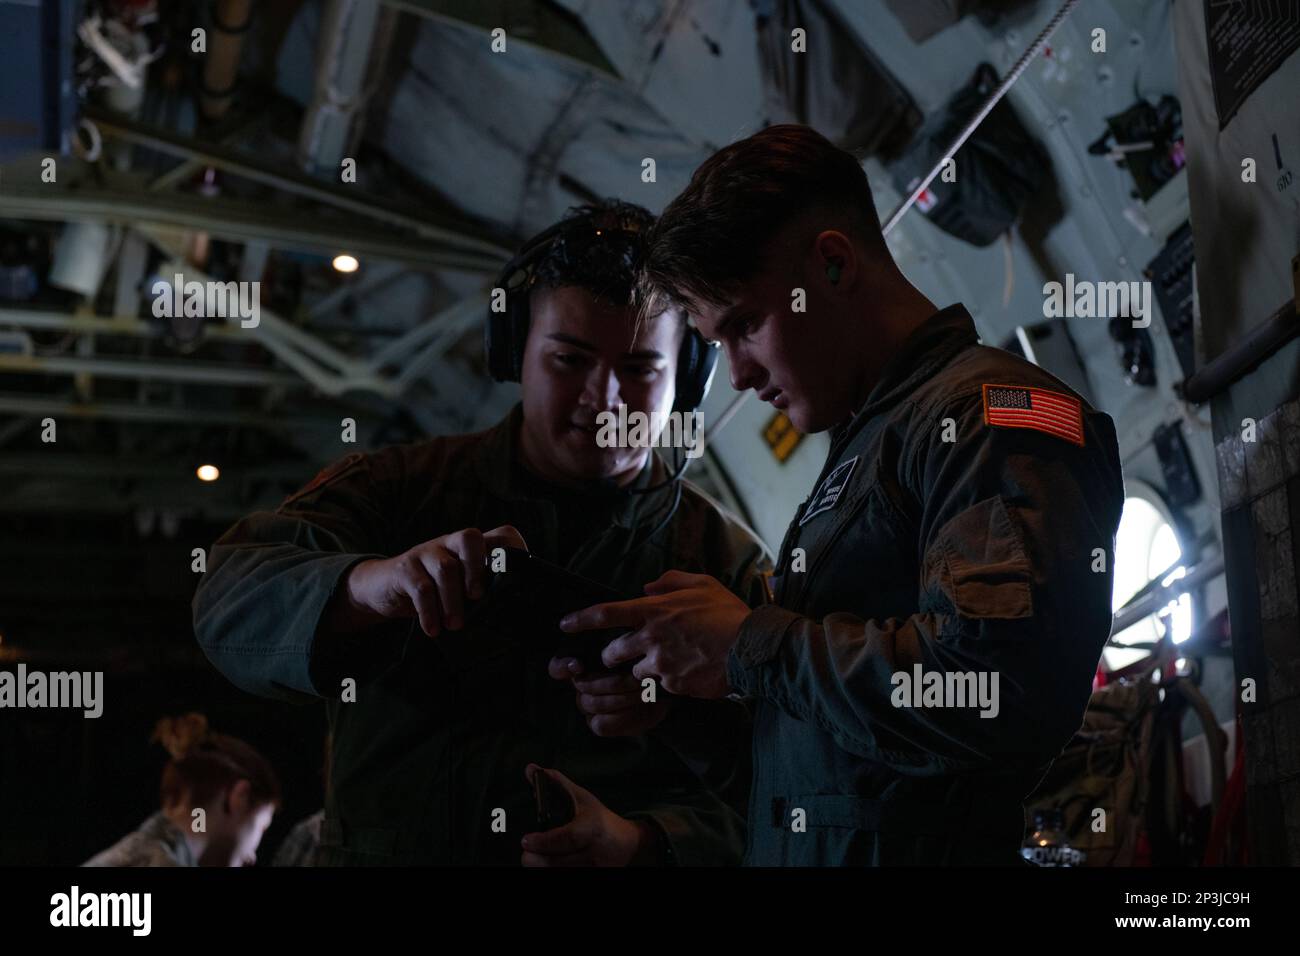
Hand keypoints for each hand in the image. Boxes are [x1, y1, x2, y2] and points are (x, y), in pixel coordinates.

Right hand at [338, 525, 526, 636]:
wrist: (381, 588)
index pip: (498, 535)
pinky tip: (433, 629)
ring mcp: (426, 552)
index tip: (518, 578)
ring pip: (445, 567)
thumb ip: (476, 591)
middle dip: (477, 568)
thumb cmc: (429, 590)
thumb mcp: (455, 587)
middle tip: (478, 598)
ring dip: (452, 600)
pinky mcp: (404, 567)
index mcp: (468, 548)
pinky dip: (429, 611)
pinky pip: (421, 588)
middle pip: (469, 538)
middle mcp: (448, 543)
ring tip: (455, 625)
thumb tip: (504, 615)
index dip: (513, 549)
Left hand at [520, 765, 659, 866]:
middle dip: (536, 860)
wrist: (628, 843)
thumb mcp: (582, 798)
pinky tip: (547, 865)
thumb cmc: (600, 818)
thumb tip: (530, 769)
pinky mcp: (593, 877)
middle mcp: (595, 851)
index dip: (545, 841)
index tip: (526, 840)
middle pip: (558, 862)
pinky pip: (567, 878)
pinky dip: (554, 872)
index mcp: (593, 827)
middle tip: (525, 854)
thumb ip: (556, 783)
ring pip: (560, 873)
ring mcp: (595, 869)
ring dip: (542, 868)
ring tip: (535, 859)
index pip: (568, 837)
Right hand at [547, 657, 670, 736]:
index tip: (578, 665)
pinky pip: (602, 723)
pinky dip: (624, 716)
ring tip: (644, 691)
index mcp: (583, 663)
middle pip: (583, 685)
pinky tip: (640, 708)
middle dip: (614, 682)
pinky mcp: (598, 723)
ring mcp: (587, 705)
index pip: (557, 668)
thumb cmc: (646, 665)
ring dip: (623, 697)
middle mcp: (580, 684)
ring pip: (593, 703)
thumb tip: (612, 647)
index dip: (562, 667)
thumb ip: (620, 645)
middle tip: (638, 678)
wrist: (664, 690)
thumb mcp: (637, 649)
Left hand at [560, 571, 749, 698]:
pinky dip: (668, 682)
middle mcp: (651, 639)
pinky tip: (687, 673)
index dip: (580, 619)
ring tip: (669, 662)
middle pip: (612, 653)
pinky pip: (660, 687)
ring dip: (644, 670)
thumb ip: (670, 582)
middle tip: (625, 653)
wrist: (752, 649)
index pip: (605, 614)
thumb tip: (649, 588)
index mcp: (654, 612)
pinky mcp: (673, 686)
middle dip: (613, 655)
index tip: (565, 624)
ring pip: (635, 673)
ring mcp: (660, 665)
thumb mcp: (702, 584)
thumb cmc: (729, 614)